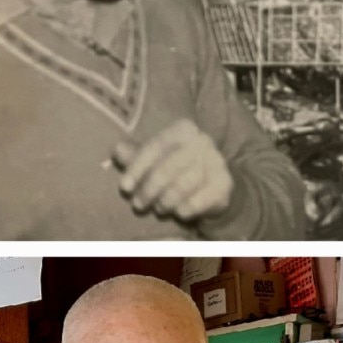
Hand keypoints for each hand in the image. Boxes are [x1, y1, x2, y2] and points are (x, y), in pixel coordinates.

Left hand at [114, 120, 232, 223]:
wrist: (212, 185)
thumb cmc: (176, 169)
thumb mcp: (154, 160)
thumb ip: (135, 155)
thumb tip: (117, 150)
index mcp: (184, 129)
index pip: (156, 146)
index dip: (137, 168)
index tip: (124, 188)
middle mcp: (203, 140)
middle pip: (169, 167)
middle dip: (149, 189)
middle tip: (138, 205)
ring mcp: (217, 162)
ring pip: (183, 184)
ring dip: (165, 201)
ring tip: (157, 209)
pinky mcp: (225, 184)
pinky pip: (199, 200)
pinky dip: (184, 209)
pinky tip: (178, 213)